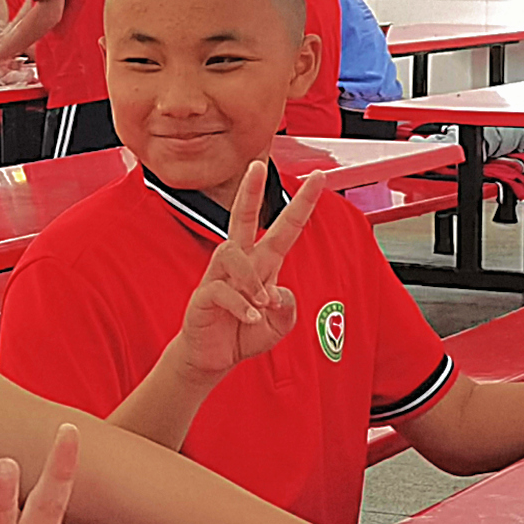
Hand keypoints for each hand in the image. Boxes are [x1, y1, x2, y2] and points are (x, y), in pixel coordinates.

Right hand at [169, 161, 315, 379]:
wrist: (213, 358)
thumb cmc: (243, 334)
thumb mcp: (278, 325)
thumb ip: (287, 308)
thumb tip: (279, 293)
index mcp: (262, 264)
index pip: (285, 228)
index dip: (302, 203)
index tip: (319, 177)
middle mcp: (240, 263)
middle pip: (243, 217)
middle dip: (250, 191)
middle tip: (257, 165)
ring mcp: (218, 277)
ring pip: (231, 252)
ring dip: (251, 279)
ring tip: (262, 303)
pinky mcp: (204, 295)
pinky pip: (221, 289)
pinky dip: (241, 305)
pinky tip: (251, 318)